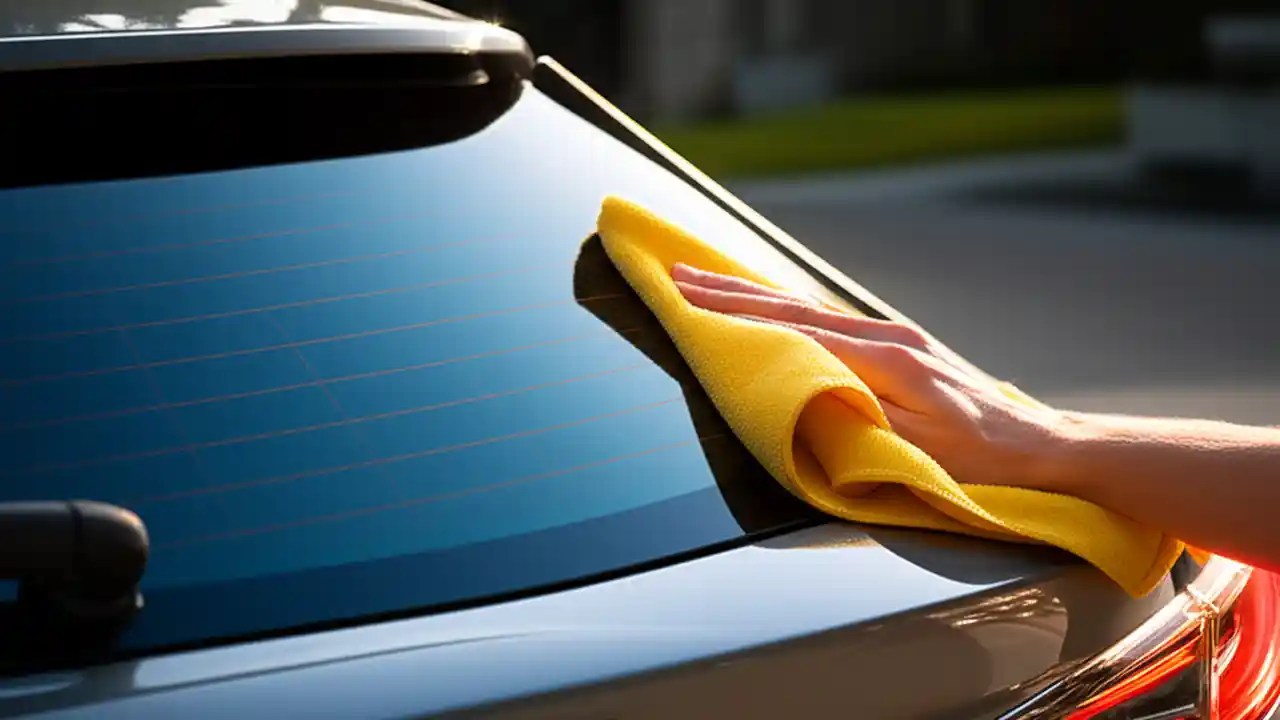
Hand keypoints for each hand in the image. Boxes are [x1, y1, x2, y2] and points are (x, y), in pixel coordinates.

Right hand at [671, 263, 1071, 489]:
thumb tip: (804, 383)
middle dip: (732, 291)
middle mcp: (888, 336)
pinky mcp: (903, 347)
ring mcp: (897, 337)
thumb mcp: (918, 449)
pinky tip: (773, 306)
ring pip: (811, 308)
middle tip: (679, 273)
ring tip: (709, 282)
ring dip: (757, 295)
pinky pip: (831, 320)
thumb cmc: (982, 462)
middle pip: (794, 307)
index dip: (737, 313)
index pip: (794, 329)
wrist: (1043, 447)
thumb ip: (858, 412)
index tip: (688, 295)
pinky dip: (790, 309)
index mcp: (886, 358)